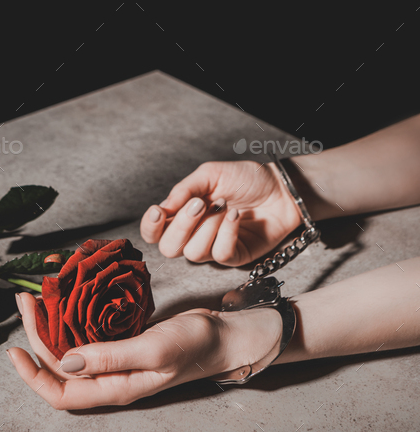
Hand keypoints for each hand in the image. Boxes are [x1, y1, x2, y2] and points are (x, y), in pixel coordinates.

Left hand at [6, 292, 281, 408]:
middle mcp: (109, 378)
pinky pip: (87, 335)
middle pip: (60, 367)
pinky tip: (66, 300)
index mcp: (114, 388)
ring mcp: (115, 361)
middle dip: (37, 337)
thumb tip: (64, 361)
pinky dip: (71, 318)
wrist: (221, 336)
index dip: (34, 376)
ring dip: (51, 326)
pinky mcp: (122, 343)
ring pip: (71, 349)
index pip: (62, 393)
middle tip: (26, 300)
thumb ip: (109, 357)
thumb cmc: (193, 347)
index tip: (15, 349)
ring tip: (38, 297)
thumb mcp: (152, 350)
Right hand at [140, 160, 302, 265]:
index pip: (155, 233)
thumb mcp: (210, 175)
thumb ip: (183, 190)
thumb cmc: (246, 179)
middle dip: (182, 226)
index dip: (151, 228)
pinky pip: (220, 254)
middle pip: (169, 249)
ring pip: (193, 253)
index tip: (158, 212)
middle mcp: (194, 235)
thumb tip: (164, 207)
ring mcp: (213, 247)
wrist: (280, 187)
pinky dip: (226, 233)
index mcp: (182, 215)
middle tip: (200, 204)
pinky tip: (235, 216)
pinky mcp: (234, 256)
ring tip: (225, 205)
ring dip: (209, 226)